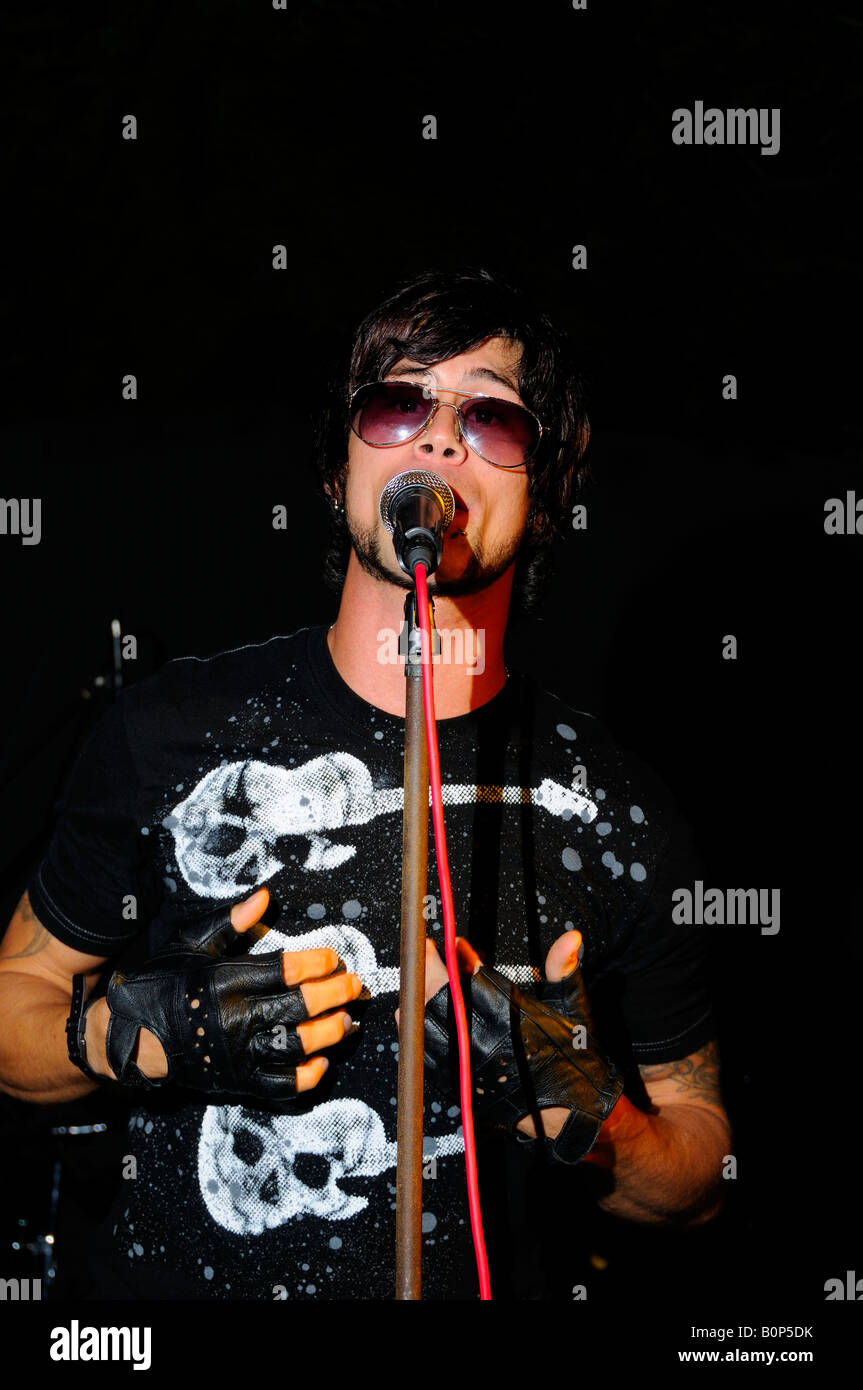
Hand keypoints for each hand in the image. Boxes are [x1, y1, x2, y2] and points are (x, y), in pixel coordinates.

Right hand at [87, 887, 361, 1098]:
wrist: (134, 1038)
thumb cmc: (165, 983)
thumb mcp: (192, 943)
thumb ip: (231, 921)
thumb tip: (266, 896)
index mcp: (226, 981)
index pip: (284, 969)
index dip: (316, 963)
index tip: (333, 958)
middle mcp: (236, 1018)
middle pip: (298, 1006)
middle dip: (334, 994)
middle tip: (354, 985)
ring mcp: (239, 1054)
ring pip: (296, 1045)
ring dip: (329, 1033)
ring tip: (348, 1021)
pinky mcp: (240, 1081)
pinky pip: (280, 1085)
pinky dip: (306, 1077)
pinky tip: (322, 1062)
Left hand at [420, 928, 623, 1163]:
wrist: (572, 1115)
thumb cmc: (572, 1060)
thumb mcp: (571, 1009)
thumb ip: (562, 969)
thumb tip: (570, 938)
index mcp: (510, 1020)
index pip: (472, 978)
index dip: (458, 957)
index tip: (453, 943)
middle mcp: (483, 1042)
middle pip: (439, 998)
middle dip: (427, 971)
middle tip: (425, 953)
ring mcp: (467, 1065)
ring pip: (424, 1027)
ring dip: (417, 1001)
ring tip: (418, 984)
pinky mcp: (459, 1085)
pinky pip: (424, 1057)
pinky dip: (416, 1034)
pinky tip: (419, 1020)